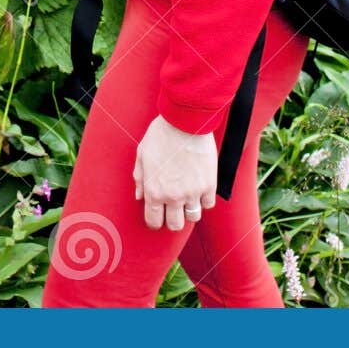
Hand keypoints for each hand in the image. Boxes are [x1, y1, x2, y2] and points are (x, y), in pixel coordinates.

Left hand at [133, 115, 217, 229]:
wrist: (185, 121)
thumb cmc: (161, 134)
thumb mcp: (142, 154)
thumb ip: (140, 178)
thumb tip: (139, 196)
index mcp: (153, 190)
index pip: (153, 221)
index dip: (154, 220)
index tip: (157, 215)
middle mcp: (173, 196)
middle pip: (174, 225)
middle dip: (172, 219)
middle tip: (172, 208)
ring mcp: (192, 192)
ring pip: (193, 218)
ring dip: (189, 211)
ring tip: (186, 199)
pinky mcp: (209, 185)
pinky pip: (208, 204)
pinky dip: (203, 200)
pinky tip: (199, 189)